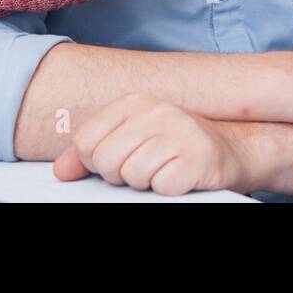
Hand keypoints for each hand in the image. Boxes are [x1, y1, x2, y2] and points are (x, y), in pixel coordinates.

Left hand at [53, 93, 255, 195]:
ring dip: (147, 183)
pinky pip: (161, 187)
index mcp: (133, 102)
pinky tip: (180, 177)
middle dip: (122, 175)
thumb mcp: (131, 141)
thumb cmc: (175, 148)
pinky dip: (168, 189)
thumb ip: (93, 153)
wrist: (232, 151)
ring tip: (164, 170)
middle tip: (146, 168)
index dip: (97, 162)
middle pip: (106, 161)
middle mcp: (155, 110)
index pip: (85, 141)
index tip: (121, 159)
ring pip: (132, 176)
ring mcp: (178, 131)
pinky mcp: (197, 157)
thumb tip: (61, 171)